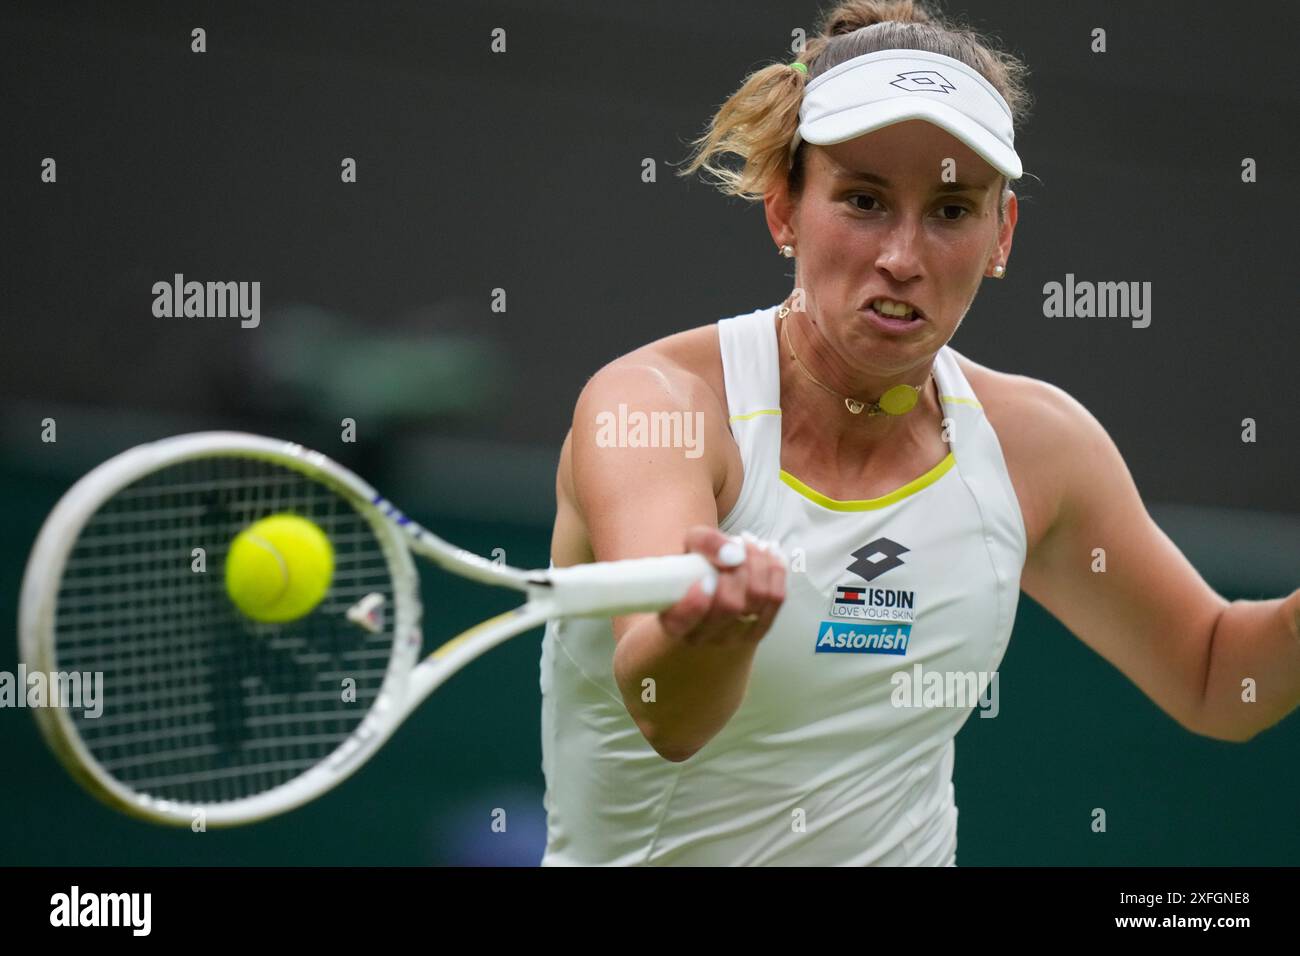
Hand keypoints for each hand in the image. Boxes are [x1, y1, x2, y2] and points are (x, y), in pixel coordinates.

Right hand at [659, 526, 786, 643]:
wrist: (709, 593)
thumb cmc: (693, 571)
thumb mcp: (687, 550)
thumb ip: (702, 543)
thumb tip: (734, 553)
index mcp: (672, 622)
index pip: (680, 623)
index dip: (693, 606)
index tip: (703, 580)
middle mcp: (702, 636)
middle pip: (729, 606)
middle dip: (737, 569)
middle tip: (735, 546)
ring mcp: (733, 637)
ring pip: (757, 598)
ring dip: (757, 563)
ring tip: (748, 544)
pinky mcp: (758, 631)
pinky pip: (776, 598)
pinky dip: (775, 570)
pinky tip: (768, 554)